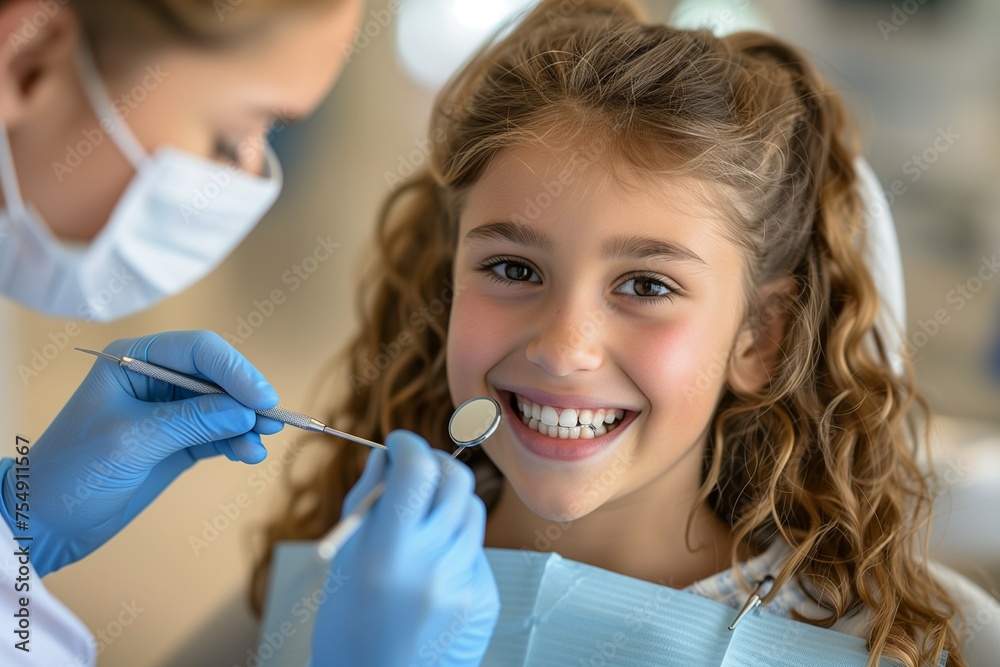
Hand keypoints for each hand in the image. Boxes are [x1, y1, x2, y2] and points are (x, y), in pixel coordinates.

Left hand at [0, 330, 282, 575]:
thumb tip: (245, 412)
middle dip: (247, 398)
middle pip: (219, 376)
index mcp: (134, 361)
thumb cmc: (72, 472)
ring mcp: (171, 411)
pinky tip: (248, 454)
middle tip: (272, 421)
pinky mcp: (181, 441)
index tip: (262, 399)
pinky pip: (221, 433)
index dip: (235, 370)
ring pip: (226, 406)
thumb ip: (191, 422)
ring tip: (258, 445)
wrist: (47, 521)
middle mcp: (157, 379)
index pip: (199, 350)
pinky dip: (238, 442)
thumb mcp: (131, 441)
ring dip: (247, 424)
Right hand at [310, 430, 499, 666]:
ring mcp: (463, 583)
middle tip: (414, 470)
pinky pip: (475, 547)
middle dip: (434, 464)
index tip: (398, 443)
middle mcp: (433, 566)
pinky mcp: (482, 597)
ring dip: (446, 502)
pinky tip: (429, 566)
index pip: (418, 472)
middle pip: (456, 481)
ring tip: (418, 526)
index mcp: (389, 554)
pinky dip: (453, 541)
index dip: (409, 446)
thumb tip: (388, 454)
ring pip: (470, 510)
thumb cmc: (347, 621)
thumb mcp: (343, 558)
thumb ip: (367, 499)